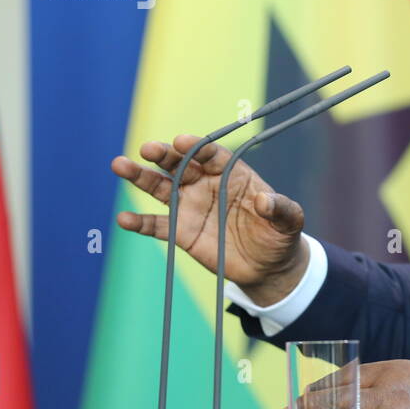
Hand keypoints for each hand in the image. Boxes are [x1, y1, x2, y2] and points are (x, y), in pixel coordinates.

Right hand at [111, 134, 307, 304]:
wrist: (267, 266)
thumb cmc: (278, 236)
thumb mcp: (289, 222)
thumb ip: (281, 209)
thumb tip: (265, 201)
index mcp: (232, 173)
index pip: (212, 155)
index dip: (197, 147)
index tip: (182, 142)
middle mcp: (206, 184)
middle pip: (181, 165)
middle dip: (164, 155)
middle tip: (147, 148)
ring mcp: (190, 206)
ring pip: (162, 188)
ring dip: (141, 177)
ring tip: (120, 166)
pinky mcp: (181, 232)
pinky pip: (157, 226)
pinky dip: (140, 223)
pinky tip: (124, 219)